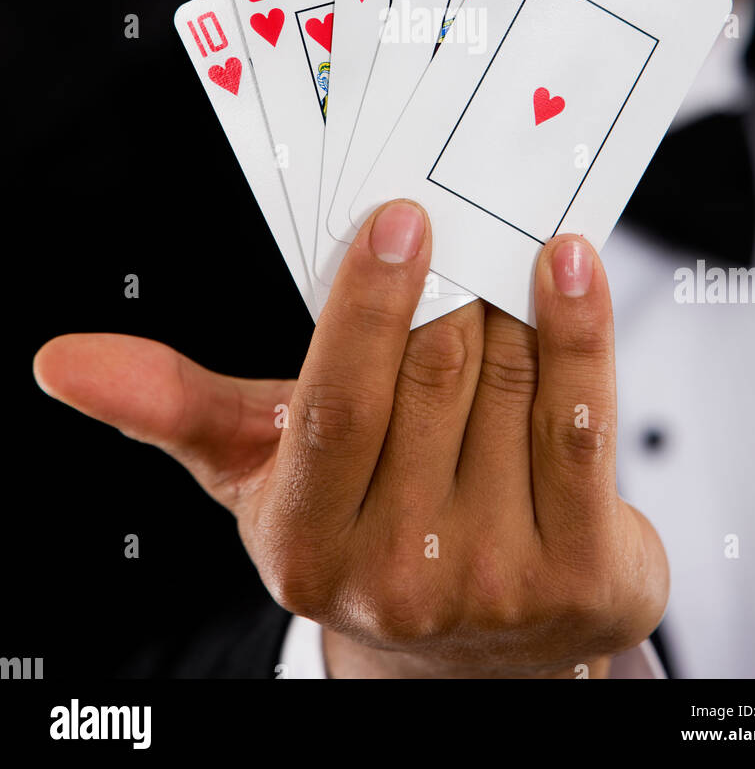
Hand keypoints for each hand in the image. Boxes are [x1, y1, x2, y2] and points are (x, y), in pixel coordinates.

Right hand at [33, 200, 667, 678]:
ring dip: (517, 299)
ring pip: (513, 383)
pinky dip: (582, 331)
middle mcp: (398, 572)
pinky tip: (570, 267)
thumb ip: (173, 407)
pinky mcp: (584, 574)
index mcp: (305, 541)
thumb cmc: (359, 526)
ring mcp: (496, 578)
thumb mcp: (261, 475)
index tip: (398, 217)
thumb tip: (61, 360)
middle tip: (466, 216)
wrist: (473, 646)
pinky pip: (584, 424)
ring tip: (514, 247)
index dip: (369, 305)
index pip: (336, 405)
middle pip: (437, 375)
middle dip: (454, 286)